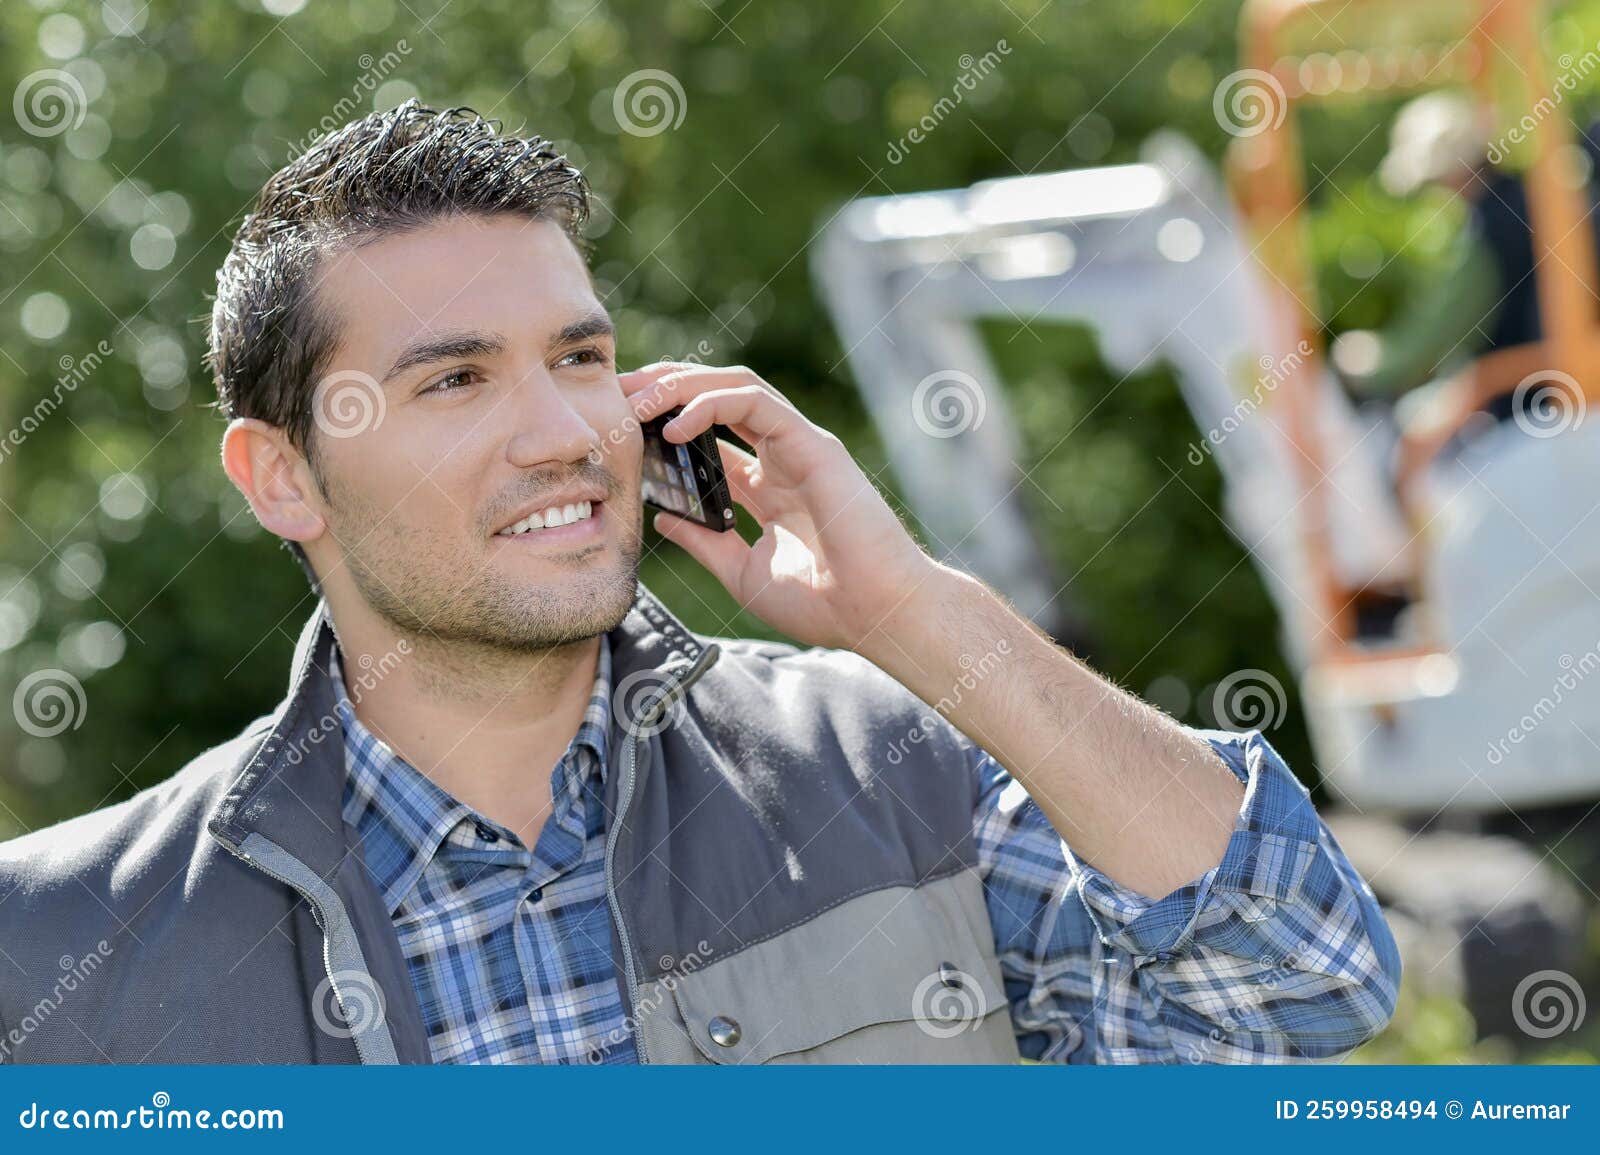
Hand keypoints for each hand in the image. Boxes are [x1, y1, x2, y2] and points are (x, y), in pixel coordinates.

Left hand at [621, 362, 938, 651]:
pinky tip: (674, 425)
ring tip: (635, 399)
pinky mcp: (812, 443)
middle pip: (716, 400)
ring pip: (733, 387)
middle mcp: (781, 458)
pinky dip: (710, 403)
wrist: (874, 615)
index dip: (663, 425)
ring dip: (679, 385)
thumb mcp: (742, 572)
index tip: (619, 428)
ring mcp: (798, 446)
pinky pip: (754, 403)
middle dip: (663, 389)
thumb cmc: (824, 603)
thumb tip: (660, 516)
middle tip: (615, 393)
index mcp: (767, 487)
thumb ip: (704, 541)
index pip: (709, 438)